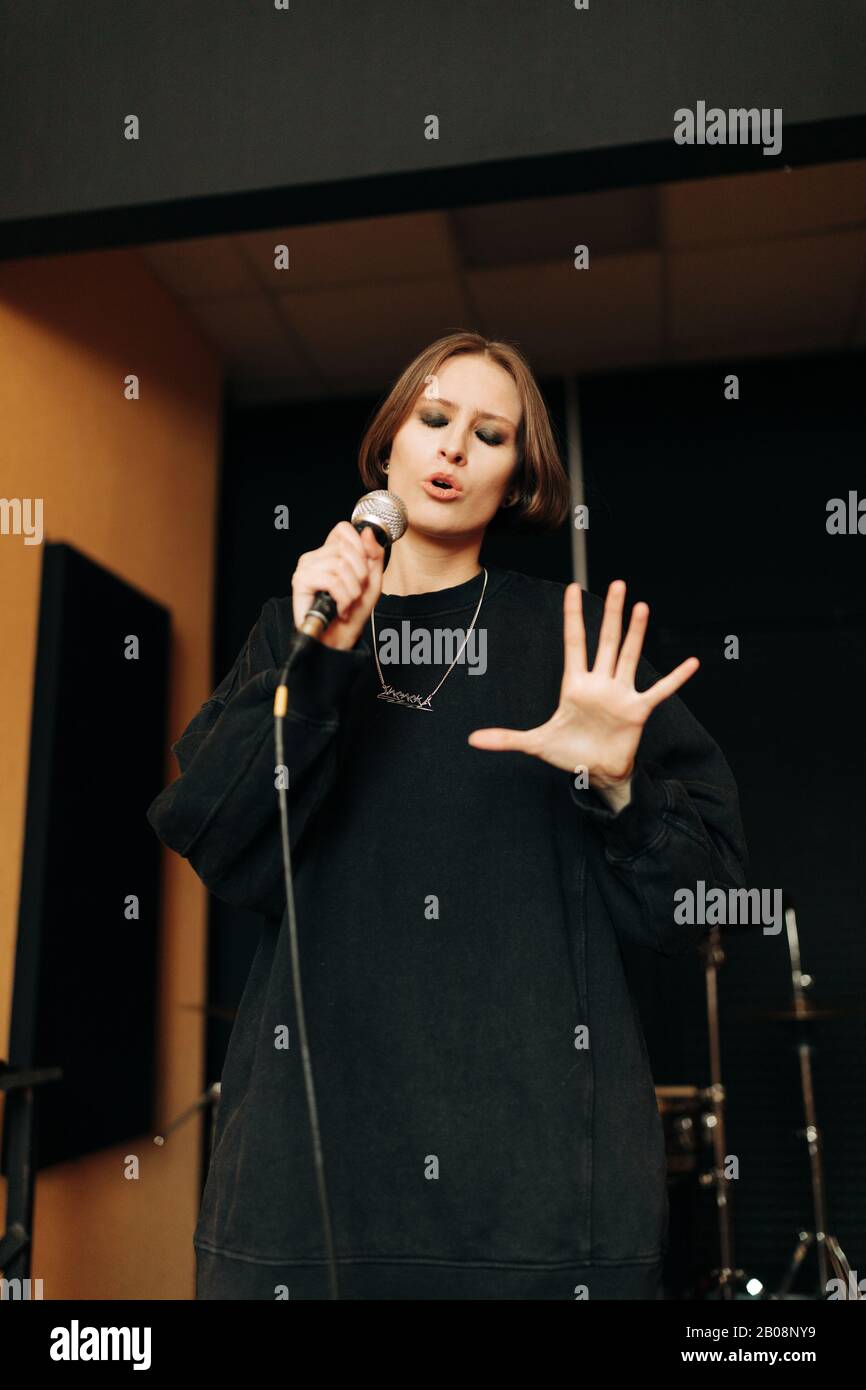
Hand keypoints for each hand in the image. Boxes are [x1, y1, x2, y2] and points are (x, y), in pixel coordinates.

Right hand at [291, 522, 384, 649]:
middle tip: (356, 593)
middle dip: (360, 575)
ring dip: (353, 590)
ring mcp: (306, 568)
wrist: (338, 639)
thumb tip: (367, 532)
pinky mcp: (301, 581)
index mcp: (330, 552)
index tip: (363, 571)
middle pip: (346, 549)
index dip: (360, 548)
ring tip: (348, 603)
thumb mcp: (372, 580)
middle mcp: (315, 557)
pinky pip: (332, 580)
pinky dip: (343, 598)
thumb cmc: (353, 611)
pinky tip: (340, 609)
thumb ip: (374, 555)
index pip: (343, 530)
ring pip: (341, 565)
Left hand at [467, 580, 699, 796]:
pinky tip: (691, 663)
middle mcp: (600, 683)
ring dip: (637, 633)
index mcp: (575, 685)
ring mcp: (620, 694)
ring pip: (630, 656)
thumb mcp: (535, 744)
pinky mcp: (637, 711)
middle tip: (618, 583)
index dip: (573, 617)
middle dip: (611, 614)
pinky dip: (676, 679)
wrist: (596, 774)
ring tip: (642, 606)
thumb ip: (506, 738)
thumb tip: (472, 740)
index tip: (573, 588)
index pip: (574, 643)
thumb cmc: (569, 753)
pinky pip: (660, 691)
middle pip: (607, 641)